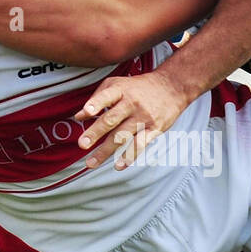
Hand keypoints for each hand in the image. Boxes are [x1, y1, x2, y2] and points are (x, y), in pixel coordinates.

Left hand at [74, 72, 190, 170]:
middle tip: (82, 144)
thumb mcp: (118, 85)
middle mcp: (132, 103)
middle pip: (111, 119)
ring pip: (122, 136)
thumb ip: (97, 99)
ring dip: (106, 151)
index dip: (96, 103)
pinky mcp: (154, 129)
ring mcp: (144, 117)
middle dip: (96, 133)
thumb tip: (78, 116)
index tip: (85, 112)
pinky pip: (140, 144)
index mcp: (121, 90)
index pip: (106, 96)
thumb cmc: (138, 87)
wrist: (172, 87)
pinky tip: (118, 166)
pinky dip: (129, 156)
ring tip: (91, 163)